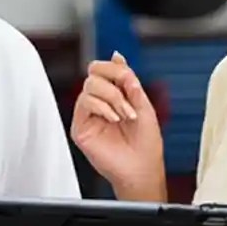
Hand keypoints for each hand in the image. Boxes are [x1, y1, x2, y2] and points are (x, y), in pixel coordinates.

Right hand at [71, 52, 165, 197]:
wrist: (142, 169)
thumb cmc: (145, 144)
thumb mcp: (143, 105)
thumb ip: (130, 81)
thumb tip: (117, 56)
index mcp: (115, 96)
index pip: (105, 69)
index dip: (116, 69)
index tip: (129, 80)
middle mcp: (100, 103)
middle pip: (94, 72)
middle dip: (113, 79)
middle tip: (128, 95)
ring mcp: (89, 114)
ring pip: (90, 86)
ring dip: (112, 97)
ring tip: (125, 114)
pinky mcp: (81, 127)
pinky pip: (84, 103)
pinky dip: (102, 106)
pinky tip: (114, 118)